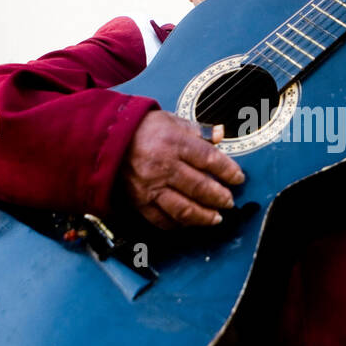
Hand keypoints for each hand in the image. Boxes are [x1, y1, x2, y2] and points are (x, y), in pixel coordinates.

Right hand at [119, 109, 244, 228]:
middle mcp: (163, 166)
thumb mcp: (171, 120)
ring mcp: (151, 186)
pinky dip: (178, 225)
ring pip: (183, 209)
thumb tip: (220, 135)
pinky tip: (190, 223)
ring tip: (216, 218)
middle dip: (220, 197)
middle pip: (200, 187)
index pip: (209, 159)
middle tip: (229, 201)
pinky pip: (162, 219)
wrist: (106, 139)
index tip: (238, 178)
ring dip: (204, 217)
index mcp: (174, 142)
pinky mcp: (140, 201)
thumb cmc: (143, 128)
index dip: (228, 171)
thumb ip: (197, 130)